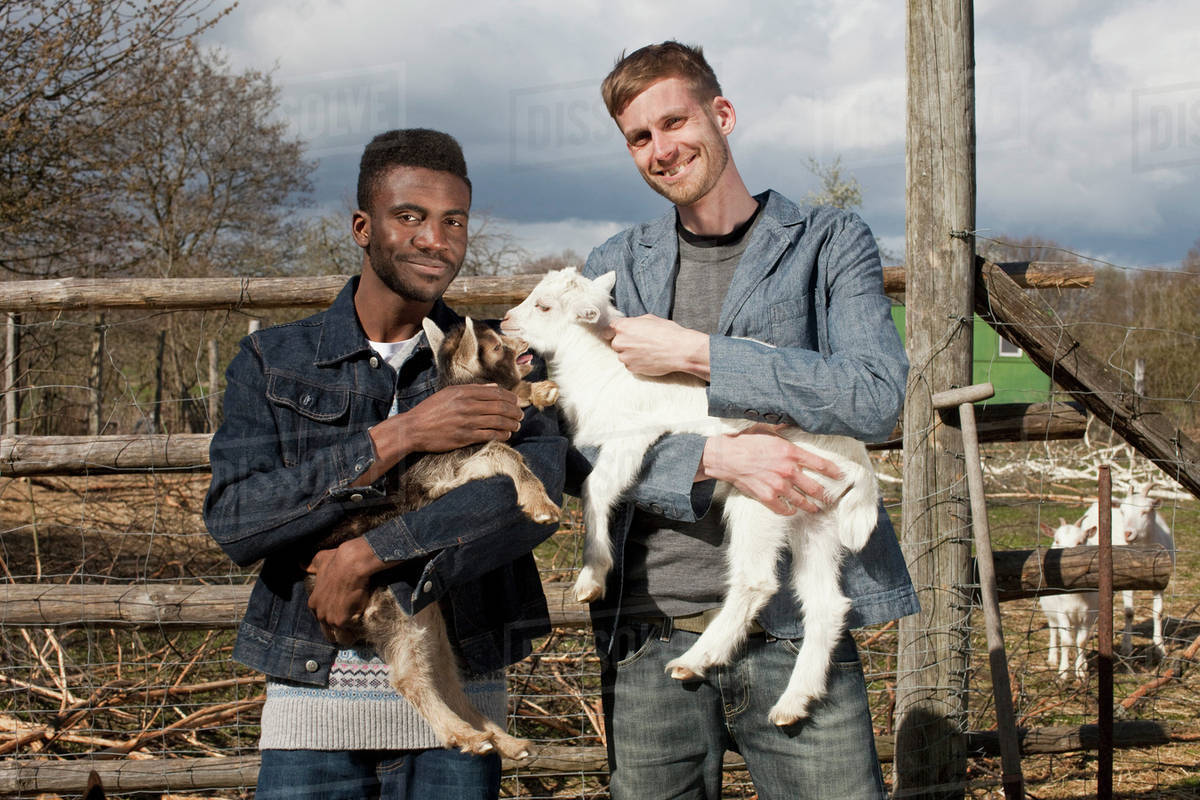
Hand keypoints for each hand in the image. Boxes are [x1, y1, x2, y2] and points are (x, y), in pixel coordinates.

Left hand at [305, 538, 384, 644]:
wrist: (351, 564)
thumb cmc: (336, 561)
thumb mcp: (319, 560)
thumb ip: (310, 565)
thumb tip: (301, 563)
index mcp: (313, 602)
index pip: (320, 617)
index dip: (330, 617)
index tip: (340, 616)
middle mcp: (319, 613)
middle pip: (327, 630)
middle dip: (337, 631)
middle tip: (349, 630)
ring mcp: (329, 618)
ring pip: (338, 635)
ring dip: (347, 636)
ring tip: (356, 635)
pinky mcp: (342, 621)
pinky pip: (350, 633)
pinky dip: (356, 632)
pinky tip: (362, 630)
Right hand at [360, 384, 523, 483]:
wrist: (413, 429)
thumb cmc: (431, 410)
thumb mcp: (449, 393)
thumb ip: (472, 389)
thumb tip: (494, 388)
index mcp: (463, 392)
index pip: (495, 393)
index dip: (510, 398)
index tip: (517, 402)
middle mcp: (467, 405)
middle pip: (500, 406)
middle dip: (515, 411)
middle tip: (521, 415)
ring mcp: (467, 421)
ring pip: (498, 421)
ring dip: (511, 423)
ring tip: (517, 425)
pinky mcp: (465, 437)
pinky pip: (490, 435)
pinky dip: (502, 434)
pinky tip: (507, 435)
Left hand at [605, 315, 709, 379]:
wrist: (679, 350)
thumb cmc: (667, 332)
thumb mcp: (649, 319)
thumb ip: (634, 323)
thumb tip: (630, 326)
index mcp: (623, 327)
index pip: (610, 329)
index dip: (617, 331)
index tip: (621, 334)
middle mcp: (620, 342)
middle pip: (616, 343)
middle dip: (626, 343)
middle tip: (641, 343)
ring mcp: (625, 357)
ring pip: (623, 355)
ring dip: (631, 354)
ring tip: (648, 351)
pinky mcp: (631, 368)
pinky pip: (630, 365)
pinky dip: (637, 363)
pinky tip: (649, 358)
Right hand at [698, 425, 843, 514]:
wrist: (726, 457)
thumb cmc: (745, 441)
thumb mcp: (766, 430)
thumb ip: (782, 430)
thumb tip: (791, 424)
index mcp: (790, 452)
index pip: (820, 464)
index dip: (833, 472)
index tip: (840, 476)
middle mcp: (787, 470)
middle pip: (814, 487)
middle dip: (825, 495)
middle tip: (830, 499)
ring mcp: (778, 485)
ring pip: (801, 501)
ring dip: (810, 506)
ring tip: (816, 509)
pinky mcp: (766, 496)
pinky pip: (783, 509)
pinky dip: (789, 511)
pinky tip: (792, 512)